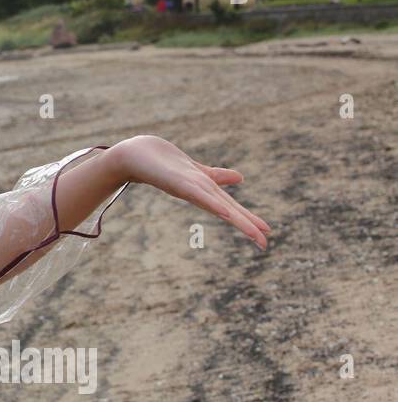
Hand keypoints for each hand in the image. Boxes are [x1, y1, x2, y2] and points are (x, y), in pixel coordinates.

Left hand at [108, 135, 271, 249]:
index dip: (249, 220)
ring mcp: (189, 188)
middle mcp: (199, 193)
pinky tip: (225, 212)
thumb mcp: (196, 170)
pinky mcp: (178, 183)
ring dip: (237, 220)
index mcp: (205, 192)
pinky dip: (212, 203)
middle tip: (266, 246)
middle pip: (229, 211)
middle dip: (248, 227)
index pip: (232, 208)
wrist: (134, 155)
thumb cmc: (163, 164)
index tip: (268, 235)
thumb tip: (240, 179)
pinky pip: (198, 194)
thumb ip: (216, 176)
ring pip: (218, 206)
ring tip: (255, 234)